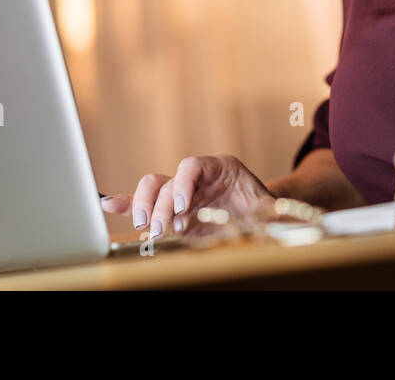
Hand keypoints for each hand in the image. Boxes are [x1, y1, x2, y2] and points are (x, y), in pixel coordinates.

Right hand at [100, 154, 276, 238]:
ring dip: (142, 207)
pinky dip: (125, 204)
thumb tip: (286, 220)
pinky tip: (108, 204)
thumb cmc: (266, 211)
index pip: (192, 165)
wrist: (261, 219)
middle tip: (159, 227)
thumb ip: (274, 212)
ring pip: (151, 190)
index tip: (184, 208)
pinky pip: (144, 204)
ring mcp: (181, 194)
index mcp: (220, 168)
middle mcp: (196, 179)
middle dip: (158, 203)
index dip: (184, 183)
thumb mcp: (272, 209)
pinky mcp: (171, 213)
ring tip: (145, 228)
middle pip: (165, 180)